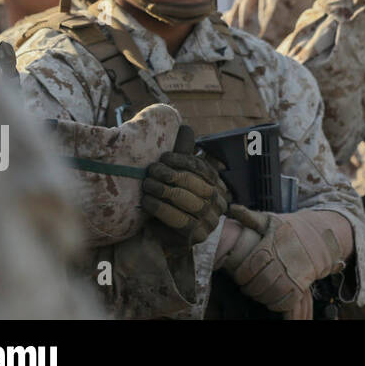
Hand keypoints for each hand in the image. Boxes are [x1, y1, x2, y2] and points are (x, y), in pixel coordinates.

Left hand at [140, 125, 229, 244]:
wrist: (165, 238)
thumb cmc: (171, 202)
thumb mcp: (179, 178)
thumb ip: (183, 156)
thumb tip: (185, 127)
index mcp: (217, 185)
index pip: (204, 169)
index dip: (184, 161)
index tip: (164, 157)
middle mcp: (218, 202)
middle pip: (196, 184)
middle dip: (172, 175)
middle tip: (151, 170)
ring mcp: (210, 220)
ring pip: (187, 201)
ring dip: (164, 190)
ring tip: (146, 184)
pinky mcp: (196, 235)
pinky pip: (179, 219)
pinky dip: (161, 208)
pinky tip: (147, 201)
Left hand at [222, 206, 350, 319]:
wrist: (323, 235)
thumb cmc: (293, 228)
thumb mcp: (273, 220)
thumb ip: (251, 217)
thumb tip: (233, 209)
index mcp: (272, 244)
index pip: (250, 266)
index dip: (241, 275)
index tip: (239, 276)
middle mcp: (283, 259)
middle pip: (260, 282)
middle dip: (250, 288)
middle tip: (247, 287)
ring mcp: (294, 272)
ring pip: (272, 293)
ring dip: (262, 297)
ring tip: (258, 293)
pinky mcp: (304, 282)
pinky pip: (287, 300)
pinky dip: (277, 303)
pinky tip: (272, 299)